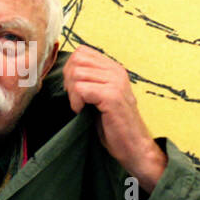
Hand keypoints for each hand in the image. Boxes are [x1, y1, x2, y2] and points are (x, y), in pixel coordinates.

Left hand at [63, 45, 165, 192]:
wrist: (133, 146)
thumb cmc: (114, 125)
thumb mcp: (100, 96)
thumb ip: (89, 80)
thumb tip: (65, 71)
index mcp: (113, 68)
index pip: (82, 52)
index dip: (70, 69)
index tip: (74, 89)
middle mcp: (116, 71)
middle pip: (77, 59)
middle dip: (68, 79)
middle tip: (75, 99)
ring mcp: (116, 82)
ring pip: (77, 73)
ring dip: (72, 92)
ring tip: (79, 106)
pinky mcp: (112, 96)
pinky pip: (81, 89)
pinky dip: (76, 101)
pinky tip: (82, 111)